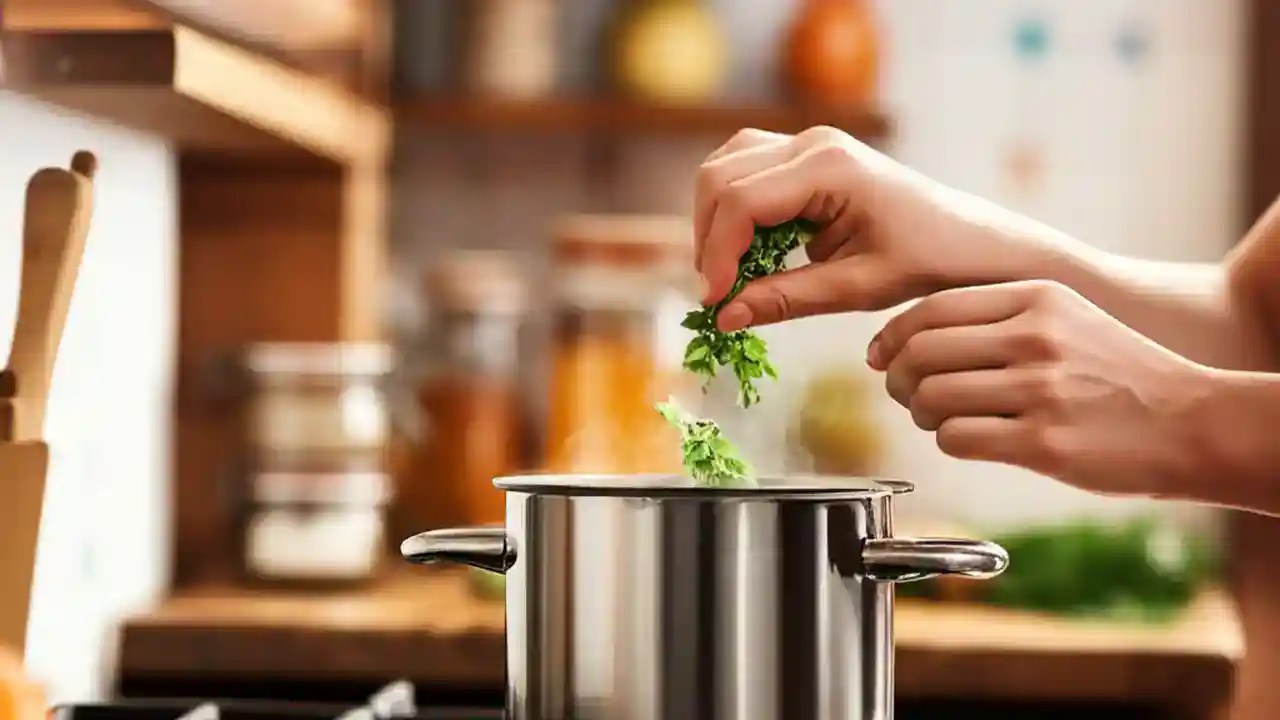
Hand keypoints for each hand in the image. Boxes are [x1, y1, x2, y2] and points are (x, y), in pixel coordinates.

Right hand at [694, 126, 1061, 330]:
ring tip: (727, 272)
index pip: (742, 202)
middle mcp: (813, 142)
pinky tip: (746, 250)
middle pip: (720, 176)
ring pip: (725, 167)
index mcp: (829, 167)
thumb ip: (785, 299)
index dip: (717, 254)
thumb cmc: (926, 261)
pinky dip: (732, 208)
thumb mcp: (856, 288)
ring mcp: (808, 142)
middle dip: (708, 237)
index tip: (714, 303)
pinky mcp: (806, 155)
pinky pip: (746, 170)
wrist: (971, 240)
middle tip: (717, 293)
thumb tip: (723, 318)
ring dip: (714, 220)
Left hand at [868, 280, 1212, 499]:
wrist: (1192, 424)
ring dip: (921, 414)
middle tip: (907, 395)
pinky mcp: (1043, 443)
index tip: (881, 356)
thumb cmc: (1119, 375)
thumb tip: (910, 336)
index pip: (932, 308)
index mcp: (1037, 298)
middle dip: (898, 378)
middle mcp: (1036, 338)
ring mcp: (1040, 390)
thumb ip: (996, 319)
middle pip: (921, 353)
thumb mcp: (1066, 318)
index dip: (893, 336)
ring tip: (939, 419)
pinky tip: (968, 439)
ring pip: (931, 396)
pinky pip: (956, 438)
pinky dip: (948, 441)